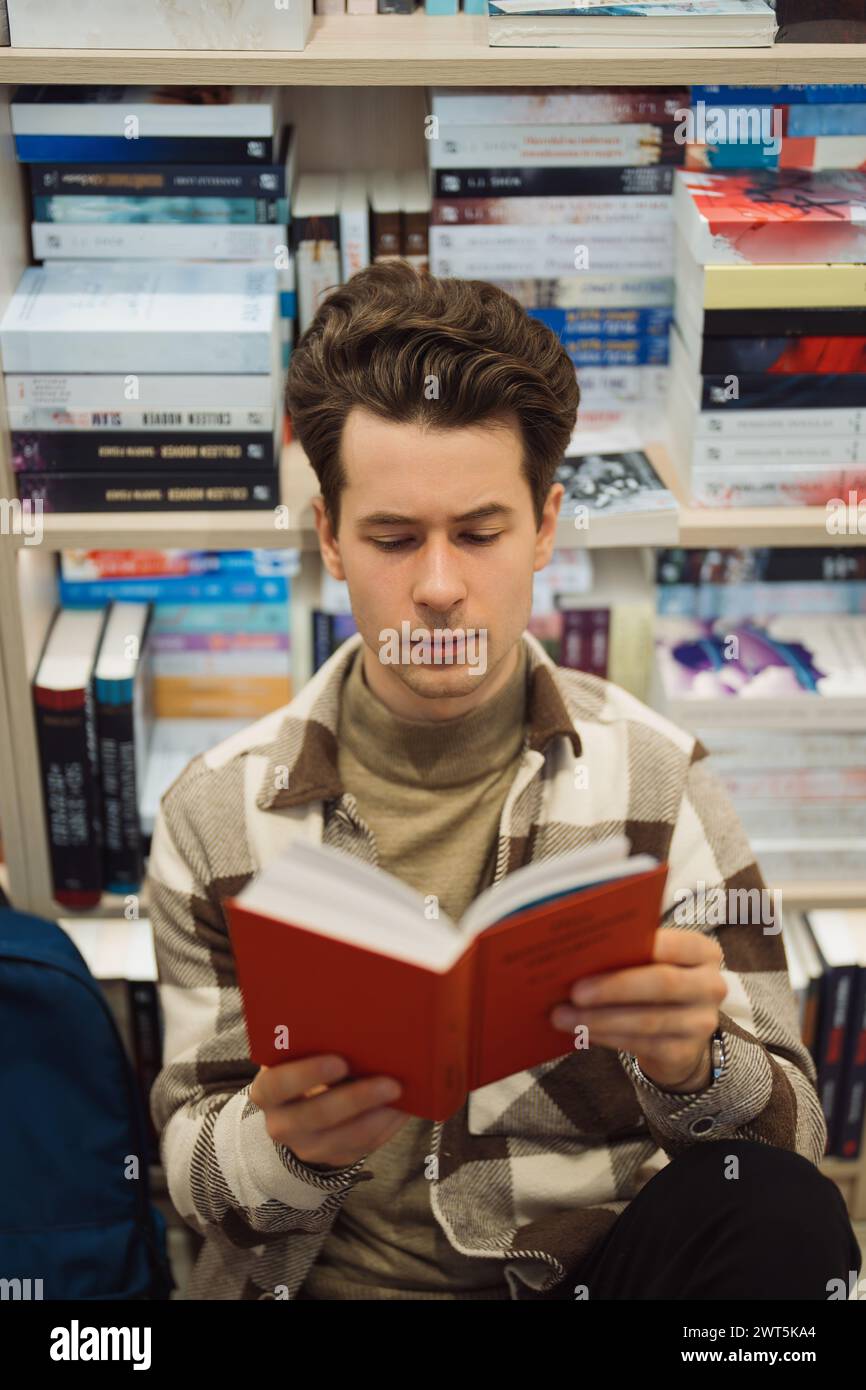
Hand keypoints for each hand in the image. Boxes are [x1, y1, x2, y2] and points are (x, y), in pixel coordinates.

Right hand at [249, 1055, 410, 1167]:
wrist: (300, 1106)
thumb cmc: (304, 1064)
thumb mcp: (298, 1054)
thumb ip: (315, 1041)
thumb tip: (358, 1021)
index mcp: (267, 1091)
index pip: (277, 1085)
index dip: (306, 1074)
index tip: (340, 1062)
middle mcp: (281, 1123)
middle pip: (317, 1115)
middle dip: (357, 1098)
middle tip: (389, 1082)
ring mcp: (308, 1146)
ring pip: (346, 1137)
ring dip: (379, 1116)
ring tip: (402, 1094)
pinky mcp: (335, 1158)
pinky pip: (365, 1146)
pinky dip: (387, 1125)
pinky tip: (404, 1107)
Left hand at [550, 928, 726, 1091]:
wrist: (681, 1035)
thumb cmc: (655, 986)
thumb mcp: (652, 963)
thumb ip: (630, 953)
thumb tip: (578, 956)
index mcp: (702, 952)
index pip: (673, 944)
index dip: (636, 946)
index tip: (596, 950)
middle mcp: (710, 986)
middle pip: (661, 983)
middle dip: (613, 987)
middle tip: (574, 991)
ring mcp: (701, 1023)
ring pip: (646, 1020)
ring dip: (599, 1019)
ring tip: (563, 1016)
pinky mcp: (685, 1053)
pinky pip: (641, 1044)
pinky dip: (606, 1037)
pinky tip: (581, 1031)